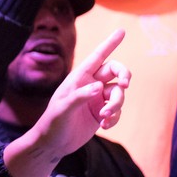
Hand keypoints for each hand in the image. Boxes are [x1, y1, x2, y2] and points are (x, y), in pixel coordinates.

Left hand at [4, 29, 128, 176]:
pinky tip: (104, 126)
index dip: (110, 44)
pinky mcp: (102, 113)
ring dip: (117, 104)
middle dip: (124, 75)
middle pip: (115, 71)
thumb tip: (99, 87)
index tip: (122, 31)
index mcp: (78, 78)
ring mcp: (97, 99)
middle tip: (125, 84)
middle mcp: (90, 85)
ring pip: (119, 92)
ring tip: (104, 117)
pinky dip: (115, 117)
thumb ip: (79, 97)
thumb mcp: (62, 110)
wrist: (52, 145)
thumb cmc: (52, 124)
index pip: (97, 57)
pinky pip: (117, 110)